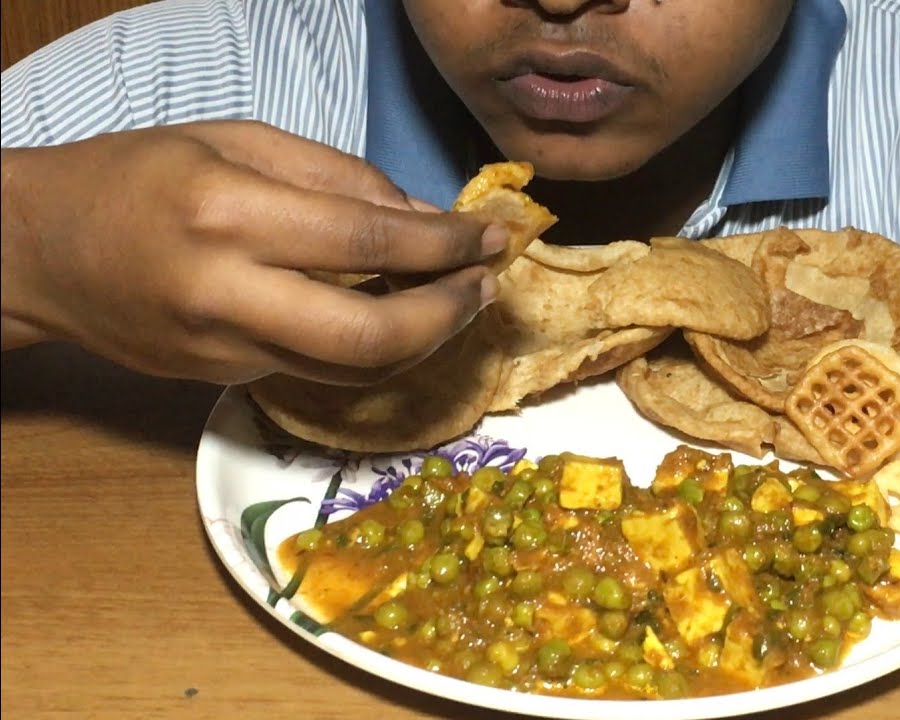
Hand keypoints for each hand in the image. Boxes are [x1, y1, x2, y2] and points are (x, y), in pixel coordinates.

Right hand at [0, 121, 506, 384]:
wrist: (38, 253)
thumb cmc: (136, 177)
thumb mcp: (237, 142)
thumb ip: (340, 179)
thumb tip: (429, 220)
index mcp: (229, 214)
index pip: (370, 242)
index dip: (448, 245)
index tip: (495, 236)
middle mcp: (228, 295)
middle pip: (371, 335)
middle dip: (448, 316)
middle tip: (484, 286)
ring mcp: (225, 352)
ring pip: (356, 371)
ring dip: (425, 342)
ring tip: (457, 303)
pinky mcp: (225, 382)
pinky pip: (322, 374)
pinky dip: (375, 351)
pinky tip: (399, 319)